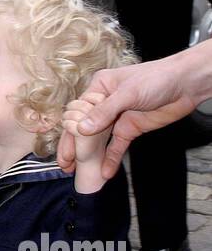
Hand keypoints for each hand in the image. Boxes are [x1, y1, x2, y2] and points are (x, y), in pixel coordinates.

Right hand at [56, 59, 200, 178]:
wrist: (185, 84)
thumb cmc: (156, 78)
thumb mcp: (127, 93)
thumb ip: (104, 112)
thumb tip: (81, 129)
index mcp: (99, 88)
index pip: (77, 111)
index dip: (69, 131)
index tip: (65, 149)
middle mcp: (104, 103)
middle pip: (84, 127)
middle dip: (74, 146)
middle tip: (65, 165)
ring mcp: (117, 117)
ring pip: (99, 139)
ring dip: (90, 155)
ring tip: (77, 172)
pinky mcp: (130, 129)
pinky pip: (117, 146)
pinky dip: (111, 158)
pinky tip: (105, 172)